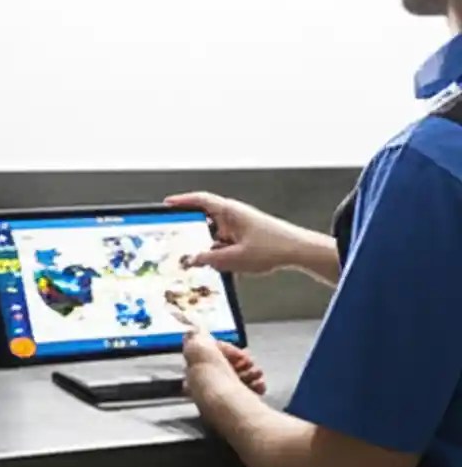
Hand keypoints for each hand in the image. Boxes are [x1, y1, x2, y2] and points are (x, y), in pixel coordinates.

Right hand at [164, 191, 311, 274]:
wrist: (299, 252)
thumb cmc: (273, 247)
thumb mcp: (235, 258)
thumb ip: (209, 259)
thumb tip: (191, 260)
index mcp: (229, 211)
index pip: (199, 200)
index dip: (181, 201)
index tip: (167, 205)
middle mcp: (233, 215)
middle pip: (204, 220)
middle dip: (192, 234)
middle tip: (179, 244)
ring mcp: (239, 225)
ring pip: (214, 235)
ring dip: (209, 248)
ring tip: (207, 261)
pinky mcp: (245, 236)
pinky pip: (224, 243)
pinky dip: (220, 253)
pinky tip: (223, 266)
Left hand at [182, 324, 266, 404]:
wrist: (227, 403)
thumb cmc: (211, 375)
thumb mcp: (198, 348)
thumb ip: (195, 338)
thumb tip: (190, 331)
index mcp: (195, 371)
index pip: (212, 356)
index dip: (228, 351)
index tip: (240, 354)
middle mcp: (207, 386)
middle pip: (228, 367)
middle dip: (243, 362)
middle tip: (250, 362)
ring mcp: (223, 397)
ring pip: (241, 379)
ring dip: (252, 372)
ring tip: (257, 373)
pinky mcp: (237, 408)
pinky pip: (249, 393)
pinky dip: (257, 386)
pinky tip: (260, 385)